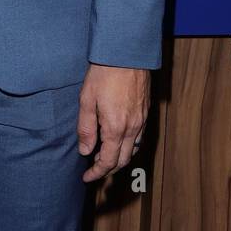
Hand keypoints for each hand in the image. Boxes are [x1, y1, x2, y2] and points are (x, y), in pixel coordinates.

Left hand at [76, 63, 149, 182]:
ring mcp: (142, 120)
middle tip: (94, 169)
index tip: (86, 177)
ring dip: (119, 158)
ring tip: (104, 155)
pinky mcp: (146, 111)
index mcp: (115, 128)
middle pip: (122, 160)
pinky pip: (139, 137)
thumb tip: (85, 151)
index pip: (107, 161)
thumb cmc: (104, 73)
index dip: (96, 173)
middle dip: (108, 169)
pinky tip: (118, 140)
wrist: (126, 53)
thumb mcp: (86, 100)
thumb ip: (86, 128)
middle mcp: (132, 128)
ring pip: (133, 150)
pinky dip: (129, 146)